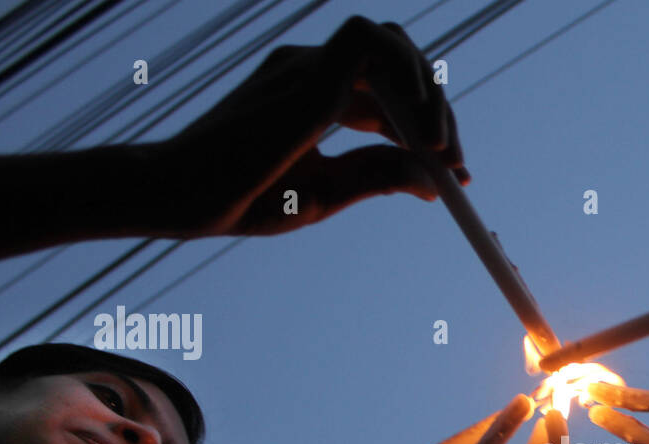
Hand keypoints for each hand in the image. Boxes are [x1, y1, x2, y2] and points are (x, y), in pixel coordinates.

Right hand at [157, 17, 466, 237]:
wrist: (189, 199)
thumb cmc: (245, 200)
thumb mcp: (327, 192)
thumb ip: (378, 178)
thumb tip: (435, 181)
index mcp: (316, 96)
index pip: (390, 96)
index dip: (428, 130)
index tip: (457, 173)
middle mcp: (314, 71)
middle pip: (399, 69)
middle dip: (440, 114)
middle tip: (459, 165)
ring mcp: (309, 65)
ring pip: (393, 47)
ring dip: (430, 95)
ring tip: (442, 148)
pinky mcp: (307, 70)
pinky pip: (370, 39)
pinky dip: (405, 71)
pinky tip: (419, 121)